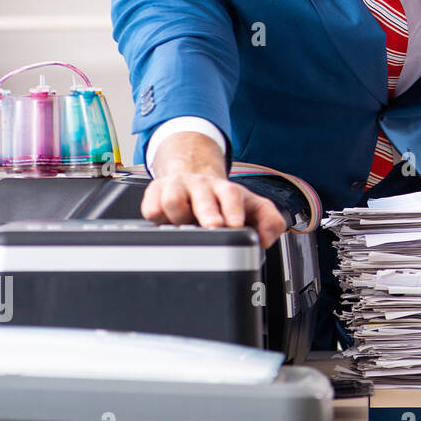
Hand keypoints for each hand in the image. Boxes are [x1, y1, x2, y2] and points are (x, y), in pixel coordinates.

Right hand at [143, 131, 286, 248]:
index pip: (231, 195)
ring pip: (173, 200)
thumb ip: (269, 221)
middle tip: (214, 226)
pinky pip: (151, 209)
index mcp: (225, 189)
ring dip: (180, 218)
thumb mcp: (252, 208)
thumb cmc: (223, 201)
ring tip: (187, 229)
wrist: (192, 181)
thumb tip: (266, 239)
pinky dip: (158, 219)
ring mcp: (177, 188)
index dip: (233, 209)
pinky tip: (167, 225)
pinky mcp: (155, 194)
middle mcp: (201, 186)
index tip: (235, 224)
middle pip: (202, 197)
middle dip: (208, 212)